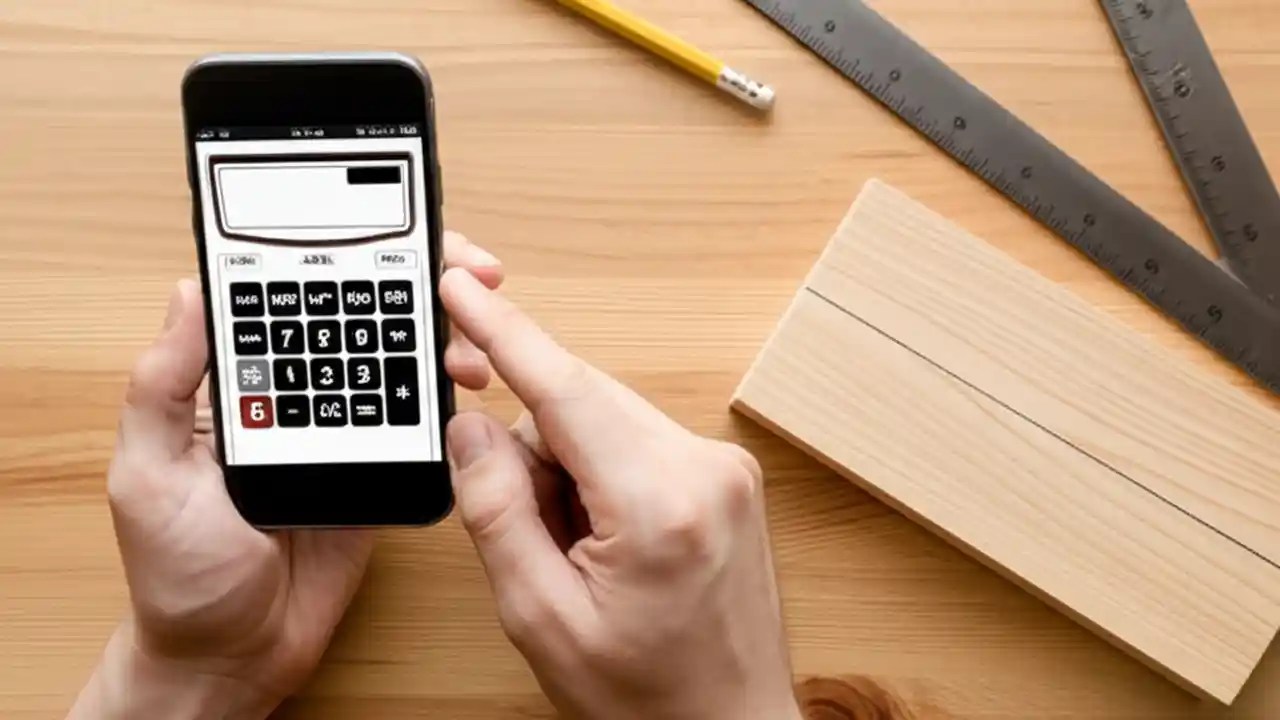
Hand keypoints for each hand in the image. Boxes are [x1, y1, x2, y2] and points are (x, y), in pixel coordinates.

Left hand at [69, 232, 503, 719]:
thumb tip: (188, 293)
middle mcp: (296, 394)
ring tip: (476, 345)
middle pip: (363, 314)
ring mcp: (343, 429)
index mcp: (237, 381)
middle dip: (423, 283)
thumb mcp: (147, 475)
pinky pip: (420, 424)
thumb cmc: (177, 574)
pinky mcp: (379, 469)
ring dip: (446, 339)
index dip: (347, 256)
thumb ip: (163, 388)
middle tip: (474, 274)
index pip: (295, 295)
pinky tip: (473, 387)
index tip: (397, 238)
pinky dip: (451, 401)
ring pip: (401, 361)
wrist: (234, 655)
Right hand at [440, 268, 801, 719]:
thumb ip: (498, 512)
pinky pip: (636, 440)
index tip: (463, 288)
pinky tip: (609, 542)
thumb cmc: (647, 697)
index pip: (564, 390)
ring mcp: (724, 466)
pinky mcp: (727, 473)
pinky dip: (602, 476)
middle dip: (537, 455)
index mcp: (659, 504)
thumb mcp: (542, 618)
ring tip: (581, 554)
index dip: (505, 334)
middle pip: (582, 404)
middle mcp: (705, 467)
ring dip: (571, 471)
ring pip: (605, 422)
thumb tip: (474, 428)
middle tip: (537, 535)